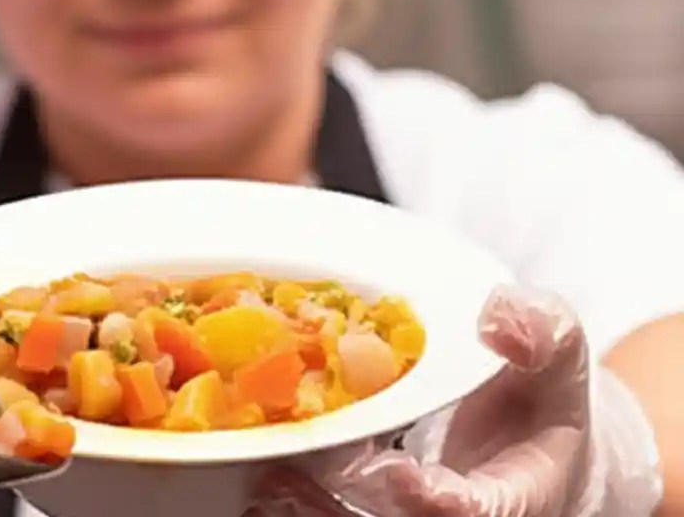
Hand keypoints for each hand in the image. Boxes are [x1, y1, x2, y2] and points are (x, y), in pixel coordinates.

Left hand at [245, 284, 663, 516]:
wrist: (530, 437)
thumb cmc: (540, 391)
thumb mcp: (559, 353)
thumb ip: (540, 332)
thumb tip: (496, 319)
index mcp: (515, 496)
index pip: (477, 512)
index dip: (435, 501)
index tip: (396, 476)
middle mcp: (459, 516)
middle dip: (340, 510)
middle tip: (286, 475)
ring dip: (306, 509)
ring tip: (263, 475)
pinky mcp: (374, 511)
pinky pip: (332, 513)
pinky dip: (295, 500)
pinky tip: (257, 472)